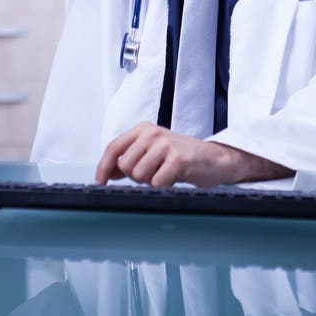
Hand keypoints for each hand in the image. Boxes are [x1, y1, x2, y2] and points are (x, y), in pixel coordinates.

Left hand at [95, 122, 291, 187]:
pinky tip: (174, 178)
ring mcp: (165, 145)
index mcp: (143, 129)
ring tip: (165, 174)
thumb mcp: (153, 152)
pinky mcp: (178, 159)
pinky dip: (164, 186)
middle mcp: (152, 133)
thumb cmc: (182, 157)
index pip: (113, 148)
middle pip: (125, 166)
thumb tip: (107, 172)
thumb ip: (130, 159)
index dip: (103, 167)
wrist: (215, 159)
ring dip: (151, 182)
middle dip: (136, 176)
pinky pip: (157, 183)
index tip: (100, 182)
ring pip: (139, 175)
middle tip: (154, 173)